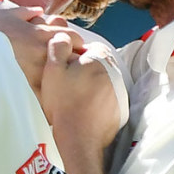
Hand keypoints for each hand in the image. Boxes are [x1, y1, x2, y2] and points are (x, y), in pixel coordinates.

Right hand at [0, 7, 82, 96]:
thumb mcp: (6, 15)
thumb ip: (25, 13)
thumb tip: (38, 11)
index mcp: (41, 34)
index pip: (73, 38)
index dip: (74, 43)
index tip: (70, 48)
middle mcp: (43, 53)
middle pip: (73, 60)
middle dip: (73, 62)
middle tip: (68, 67)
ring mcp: (36, 73)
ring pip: (63, 78)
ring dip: (62, 79)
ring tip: (56, 83)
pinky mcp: (27, 90)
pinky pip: (45, 95)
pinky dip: (47, 95)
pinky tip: (45, 96)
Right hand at [41, 33, 119, 173]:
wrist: (79, 138)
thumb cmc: (64, 103)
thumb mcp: (53, 69)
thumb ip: (58, 46)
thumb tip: (64, 36)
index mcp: (99, 58)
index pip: (89, 47)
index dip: (74, 57)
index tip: (65, 70)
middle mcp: (115, 72)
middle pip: (98, 64)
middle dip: (85, 71)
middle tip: (69, 86)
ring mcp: (120, 92)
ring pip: (104, 81)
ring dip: (92, 86)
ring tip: (76, 99)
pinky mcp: (120, 108)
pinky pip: (108, 98)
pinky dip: (98, 101)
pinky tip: (84, 110)